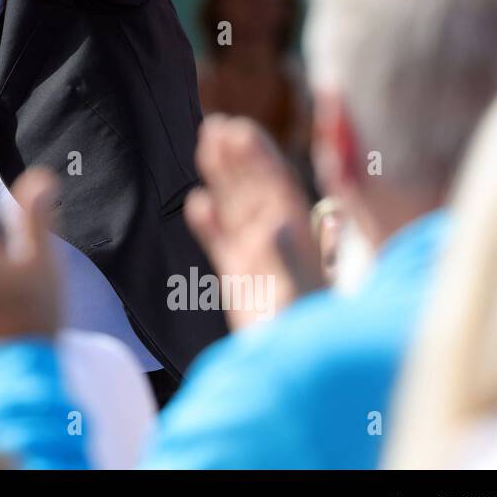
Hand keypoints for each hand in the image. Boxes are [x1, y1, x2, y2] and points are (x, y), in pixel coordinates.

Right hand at [183, 115, 320, 329]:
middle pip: (254, 189)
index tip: (239, 128)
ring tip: (206, 145)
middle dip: (237, 156)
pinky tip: (196, 204)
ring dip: (221, 178)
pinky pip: (221, 244)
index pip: (276, 186)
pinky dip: (209, 224)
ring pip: (236, 209)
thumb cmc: (300, 337)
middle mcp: (277, 243)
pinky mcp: (240, 281)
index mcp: (298, 239)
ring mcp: (257, 259)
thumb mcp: (297, 298)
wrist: (289, 372)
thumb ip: (284, 260)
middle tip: (216, 123)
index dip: (259, 156)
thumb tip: (275, 222)